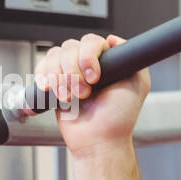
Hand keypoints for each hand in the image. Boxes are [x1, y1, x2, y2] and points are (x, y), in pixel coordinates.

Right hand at [26, 34, 149, 157]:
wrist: (98, 140)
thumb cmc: (119, 118)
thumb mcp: (138, 84)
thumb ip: (133, 57)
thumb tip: (114, 39)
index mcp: (107, 61)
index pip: (91, 41)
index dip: (88, 57)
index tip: (94, 77)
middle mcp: (88, 64)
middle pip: (70, 47)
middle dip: (74, 71)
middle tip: (84, 93)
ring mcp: (70, 72)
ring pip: (54, 56)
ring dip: (60, 78)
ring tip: (70, 98)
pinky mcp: (54, 83)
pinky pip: (42, 67)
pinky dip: (44, 77)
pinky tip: (50, 90)